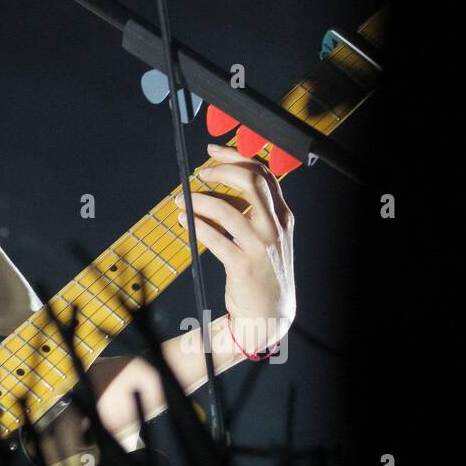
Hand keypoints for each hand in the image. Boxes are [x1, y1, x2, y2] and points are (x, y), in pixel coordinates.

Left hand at [173, 143, 296, 355]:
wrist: (269, 314)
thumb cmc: (264, 270)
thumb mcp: (270, 235)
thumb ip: (256, 209)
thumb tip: (223, 180)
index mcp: (283, 216)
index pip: (264, 174)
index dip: (236, 157)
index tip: (213, 152)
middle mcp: (275, 228)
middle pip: (251, 182)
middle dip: (221, 171)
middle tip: (200, 175)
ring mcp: (260, 247)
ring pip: (227, 210)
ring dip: (199, 202)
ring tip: (182, 201)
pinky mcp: (243, 266)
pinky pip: (215, 239)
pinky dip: (195, 225)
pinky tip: (184, 221)